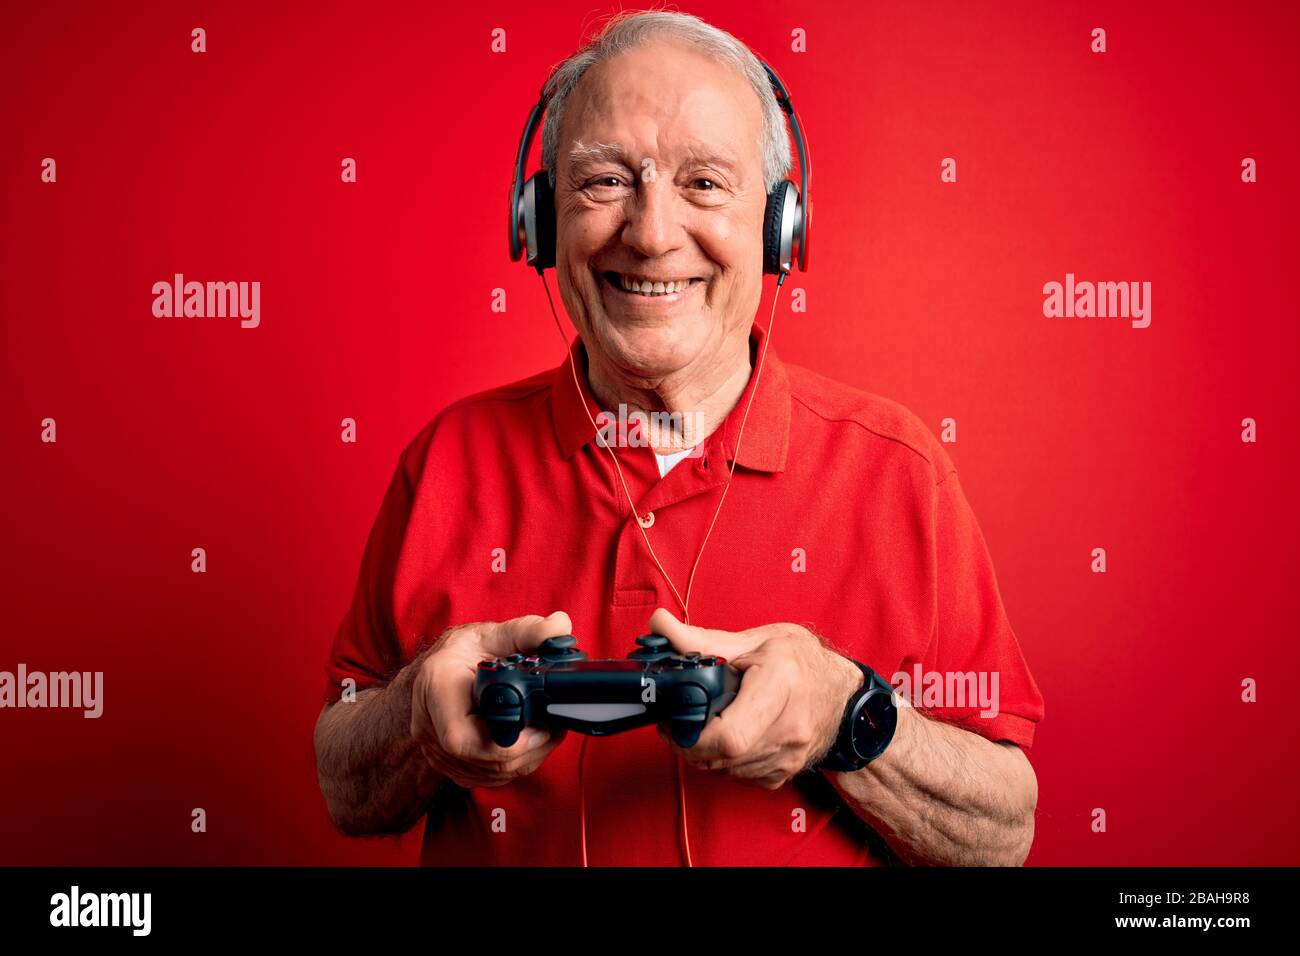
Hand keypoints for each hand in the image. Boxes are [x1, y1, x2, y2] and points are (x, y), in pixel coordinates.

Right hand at [409, 611, 571, 788]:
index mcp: (437, 687)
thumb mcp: (495, 633)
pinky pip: (485, 776)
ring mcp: (435, 750)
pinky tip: (529, 744)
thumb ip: (529, 631)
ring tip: (546, 732)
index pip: (460, 738)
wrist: (438, 669)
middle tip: (553, 727)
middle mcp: (429, 725)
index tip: (537, 729)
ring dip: (525, 759)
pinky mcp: (449, 763)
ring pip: (487, 773)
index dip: (504, 744)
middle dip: (527, 750)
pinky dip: (513, 765)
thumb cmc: (463, 652)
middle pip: (482, 759)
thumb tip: (560, 627)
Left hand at [648, 608, 864, 788]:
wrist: (843, 693)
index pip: (730, 735)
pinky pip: (740, 776)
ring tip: (705, 723)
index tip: (677, 717)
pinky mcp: (784, 773)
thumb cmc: (802, 662)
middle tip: (682, 719)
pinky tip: (729, 736)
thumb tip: (660, 625)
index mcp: (781, 685)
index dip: (694, 734)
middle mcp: (790, 727)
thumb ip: (703, 640)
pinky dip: (726, 761)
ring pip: (727, 770)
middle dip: (691, 742)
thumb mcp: (755, 640)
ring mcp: (789, 755)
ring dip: (706, 752)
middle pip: (723, 756)